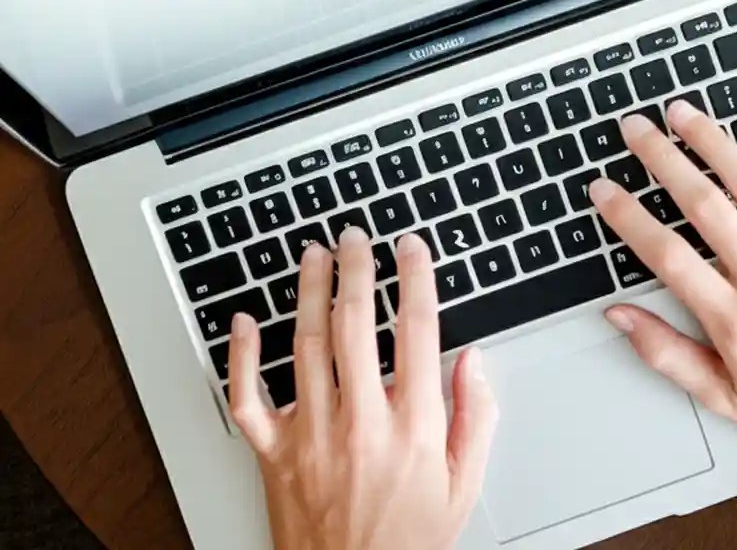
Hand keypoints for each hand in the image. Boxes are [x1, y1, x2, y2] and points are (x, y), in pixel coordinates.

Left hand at [227, 229, 497, 549]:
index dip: (415, 279)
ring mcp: (311, 437)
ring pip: (305, 346)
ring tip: (314, 256)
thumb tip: (474, 362)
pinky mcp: (273, 455)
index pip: (416, 331)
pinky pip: (247, 398)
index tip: (412, 249)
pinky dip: (241, 356)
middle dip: (357, 270)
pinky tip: (245, 322)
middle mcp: (360, 424)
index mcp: (413, 428)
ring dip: (309, 292)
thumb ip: (475, 418)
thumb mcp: (464, 485)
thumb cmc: (409, 542)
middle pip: (355, 324)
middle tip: (356, 237)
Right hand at [590, 101, 736, 485]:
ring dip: (713, 143)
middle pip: (705, 206)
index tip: (604, 190)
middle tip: (634, 129)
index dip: (628, 217)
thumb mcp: (728, 402)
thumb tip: (621, 317)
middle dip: (662, 160)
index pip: (667, 255)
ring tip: (683, 113)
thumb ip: (668, 355)